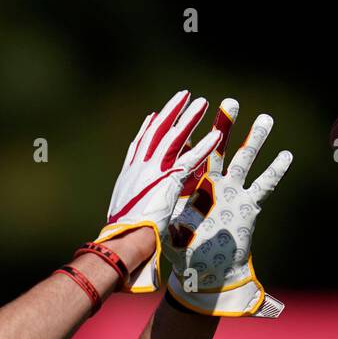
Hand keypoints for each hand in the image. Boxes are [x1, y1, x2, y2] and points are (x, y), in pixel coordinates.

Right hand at [95, 90, 221, 293]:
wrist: (123, 242)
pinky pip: (190, 160)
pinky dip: (203, 148)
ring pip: (173, 139)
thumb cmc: (121, 237)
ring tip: (202, 103)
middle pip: (156, 132)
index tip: (155, 115)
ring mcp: (152, 172)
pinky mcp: (168, 181)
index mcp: (128, 176)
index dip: (148, 129)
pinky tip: (216, 136)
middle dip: (171, 112)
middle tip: (183, 96)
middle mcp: (138, 168)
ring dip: (189, 120)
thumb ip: (132, 205)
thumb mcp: (124, 216)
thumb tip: (131, 211)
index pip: (139, 146)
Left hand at [163, 101, 292, 316]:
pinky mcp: (249, 206)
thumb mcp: (171, 239)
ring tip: (266, 118)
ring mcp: (232, 193)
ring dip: (255, 140)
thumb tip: (165, 220)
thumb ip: (169, 226)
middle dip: (226, 127)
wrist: (207, 274)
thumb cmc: (185, 257)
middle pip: (219, 149)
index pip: (192, 158)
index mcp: (191, 189)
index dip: (194, 140)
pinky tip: (286, 155)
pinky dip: (275, 171)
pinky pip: (264, 186)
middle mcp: (212, 185)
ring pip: (245, 160)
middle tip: (231, 102)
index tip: (193, 119)